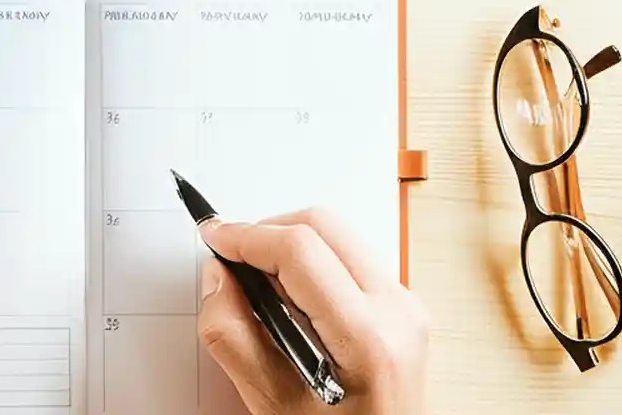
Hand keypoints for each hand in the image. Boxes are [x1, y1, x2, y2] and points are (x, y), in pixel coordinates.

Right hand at [197, 208, 428, 414]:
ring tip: (261, 284)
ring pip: (338, 234)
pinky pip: (350, 256)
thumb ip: (230, 335)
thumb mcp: (270, 402)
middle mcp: (396, 311)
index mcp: (367, 338)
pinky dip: (312, 261)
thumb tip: (218, 277)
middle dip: (267, 231)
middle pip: (323, 225)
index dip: (247, 236)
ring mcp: (405, 304)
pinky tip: (291, 297)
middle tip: (232, 258)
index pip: (300, 250)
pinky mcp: (402, 305)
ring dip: (290, 244)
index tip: (216, 238)